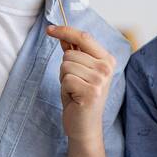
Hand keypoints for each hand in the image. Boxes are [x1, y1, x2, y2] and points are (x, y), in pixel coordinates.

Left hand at [44, 25, 116, 143]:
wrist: (85, 126)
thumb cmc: (80, 97)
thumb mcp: (78, 72)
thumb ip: (73, 52)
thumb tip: (62, 35)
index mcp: (107, 59)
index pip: (84, 37)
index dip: (65, 31)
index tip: (49, 30)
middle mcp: (106, 67)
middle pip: (70, 53)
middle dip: (65, 67)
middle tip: (74, 83)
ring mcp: (100, 79)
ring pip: (66, 65)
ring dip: (64, 78)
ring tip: (74, 90)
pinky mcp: (92, 91)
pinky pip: (66, 79)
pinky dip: (64, 88)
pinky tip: (74, 97)